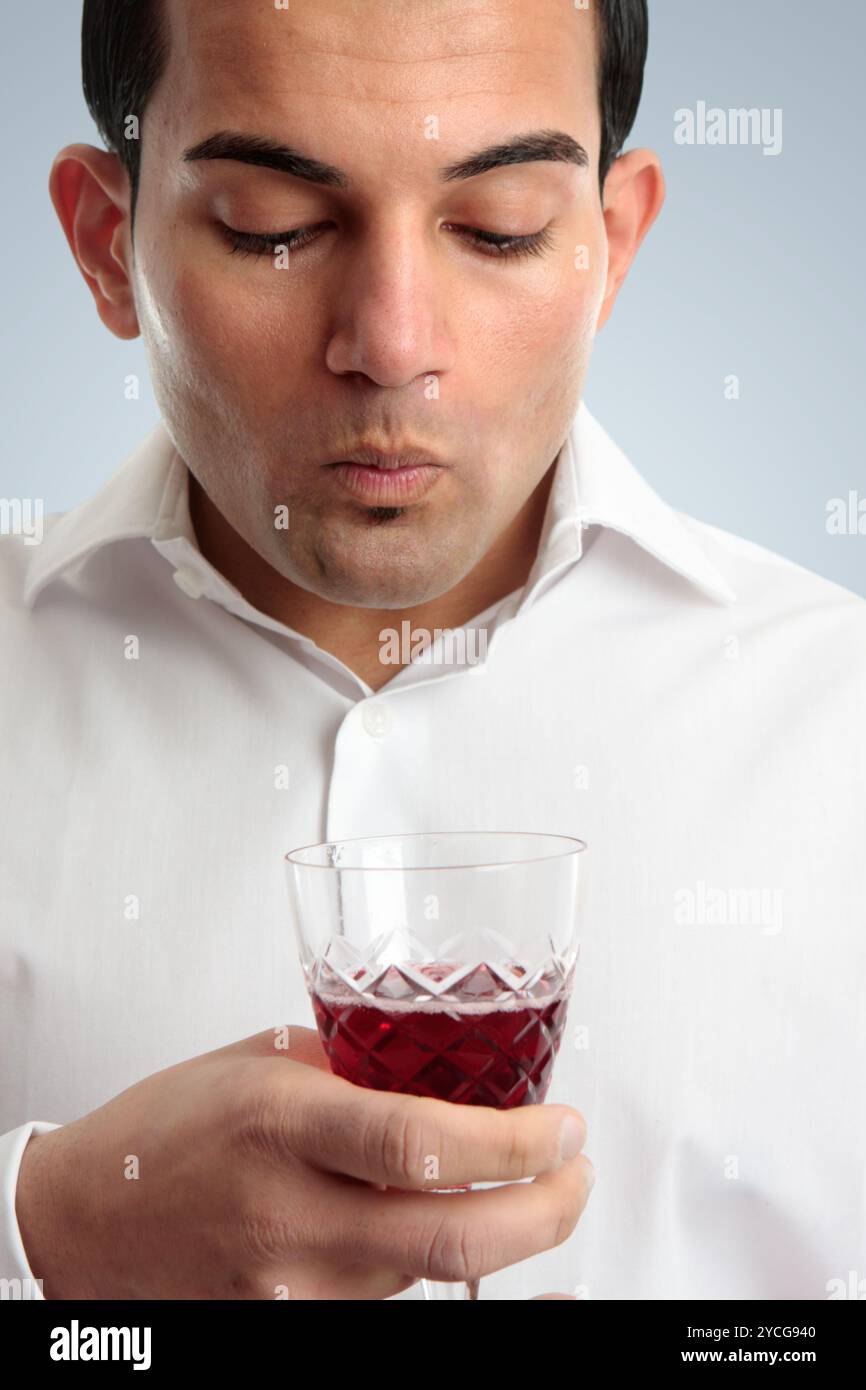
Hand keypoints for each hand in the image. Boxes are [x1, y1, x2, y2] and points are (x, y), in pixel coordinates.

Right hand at [16, 1025, 593, 1298]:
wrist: (89, 1218)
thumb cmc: (171, 1127)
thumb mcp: (266, 1060)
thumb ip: (359, 1070)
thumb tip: (452, 1073)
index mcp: (282, 1124)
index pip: (424, 1146)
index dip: (516, 1142)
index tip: (562, 1124)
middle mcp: (291, 1215)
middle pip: (454, 1240)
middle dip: (546, 1212)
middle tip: (577, 1174)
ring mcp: (293, 1284)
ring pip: (430, 1270)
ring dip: (501, 1232)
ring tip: (525, 1185)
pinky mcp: (294, 1322)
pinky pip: (391, 1293)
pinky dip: (438, 1258)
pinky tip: (456, 1222)